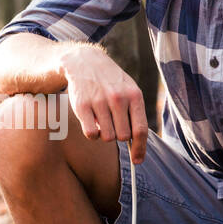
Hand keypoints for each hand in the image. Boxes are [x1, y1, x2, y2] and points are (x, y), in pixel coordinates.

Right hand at [59, 46, 147, 163]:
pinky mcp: (82, 106)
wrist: (85, 62)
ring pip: (107, 137)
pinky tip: (92, 121)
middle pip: (122, 136)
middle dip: (119, 135)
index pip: (140, 129)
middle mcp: (118, 98)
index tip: (137, 161)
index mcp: (134, 95)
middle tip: (114, 124)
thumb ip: (135, 114)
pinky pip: (91, 134)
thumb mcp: (129, 90)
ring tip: (103, 120)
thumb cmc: (111, 82)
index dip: (140, 148)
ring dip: (105, 134)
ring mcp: (99, 102)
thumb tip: (139, 144)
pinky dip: (92, 133)